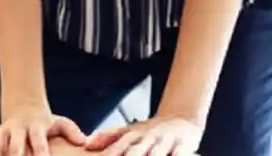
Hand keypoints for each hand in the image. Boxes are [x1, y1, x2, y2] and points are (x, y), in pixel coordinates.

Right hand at [0, 103, 86, 155]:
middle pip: (16, 148)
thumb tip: (84, 141)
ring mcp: (3, 133)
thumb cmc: (45, 123)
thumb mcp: (59, 123)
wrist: (23, 108)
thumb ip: (71, 131)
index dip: (40, 152)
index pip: (39, 142)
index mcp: (35, 128)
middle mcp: (18, 130)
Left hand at [84, 116, 202, 155]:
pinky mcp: (184, 145)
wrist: (182, 118)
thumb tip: (87, 143)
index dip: (111, 153)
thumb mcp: (130, 130)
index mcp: (134, 134)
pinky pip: (179, 154)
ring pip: (156, 153)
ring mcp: (165, 141)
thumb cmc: (151, 130)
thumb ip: (110, 136)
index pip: (120, 146)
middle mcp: (148, 137)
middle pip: (136, 151)